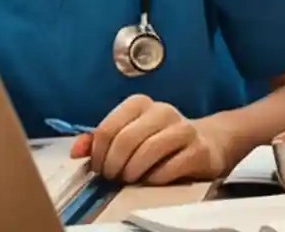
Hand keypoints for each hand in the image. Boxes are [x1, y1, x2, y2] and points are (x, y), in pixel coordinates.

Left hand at [70, 94, 233, 184]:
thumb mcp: (129, 134)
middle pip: (126, 140)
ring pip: (147, 152)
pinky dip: (155, 179)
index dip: (98, 155)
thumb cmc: (160, 140)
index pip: (108, 129)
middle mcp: (162, 111)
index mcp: (140, 104)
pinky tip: (152, 180)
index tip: (100, 168)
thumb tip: (76, 151)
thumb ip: (100, 141)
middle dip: (114, 165)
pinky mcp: (199, 150)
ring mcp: (183, 129)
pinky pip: (168, 168)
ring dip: (133, 173)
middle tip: (113, 178)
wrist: (207, 143)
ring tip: (131, 179)